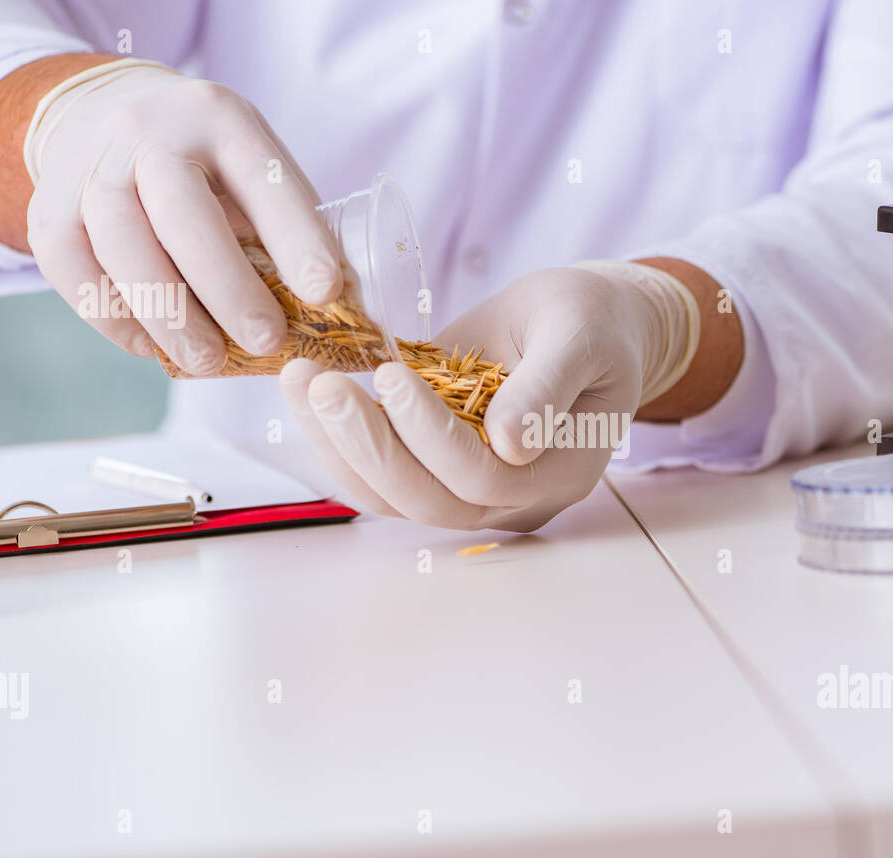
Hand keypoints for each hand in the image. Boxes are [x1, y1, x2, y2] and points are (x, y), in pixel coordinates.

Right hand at [24, 59, 341, 373]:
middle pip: (183, 215)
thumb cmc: (208, 169)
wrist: (106, 116)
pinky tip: (152, 346)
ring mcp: (91, 167)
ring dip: (170, 316)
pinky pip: (74, 272)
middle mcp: (149, 133)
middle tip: (265, 342)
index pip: (264, 180)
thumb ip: (290, 231)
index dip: (297, 239)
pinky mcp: (49, 208)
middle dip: (228, 288)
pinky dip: (115, 319)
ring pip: (122, 247)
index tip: (326, 293)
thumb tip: (345, 314)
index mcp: (221, 120)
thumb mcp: (255, 171)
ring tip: (208, 362)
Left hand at [280, 264, 697, 530]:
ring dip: (340, 447)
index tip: (393, 375)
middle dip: (370, 447)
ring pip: (395, 498)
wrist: (582, 325)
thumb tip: (509, 445)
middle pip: (431, 501)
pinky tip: (308, 395)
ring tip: (301, 382)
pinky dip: (339, 443)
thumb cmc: (591, 321)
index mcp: (561, 469)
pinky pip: (380, 478)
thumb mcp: (579, 334)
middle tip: (322, 385)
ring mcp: (472, 490)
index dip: (434, 436)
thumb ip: (548, 386)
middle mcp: (515, 496)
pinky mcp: (436, 470)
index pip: (487, 477)